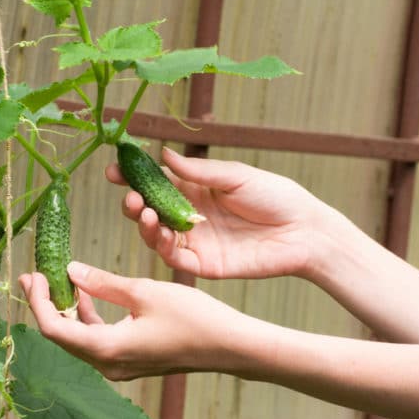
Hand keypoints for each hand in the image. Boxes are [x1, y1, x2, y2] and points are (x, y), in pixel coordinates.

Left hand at [18, 261, 254, 379]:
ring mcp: (121, 367)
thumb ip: (103, 282)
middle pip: (62, 337)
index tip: (34, 274)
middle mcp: (108, 366)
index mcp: (107, 349)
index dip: (39, 301)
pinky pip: (98, 341)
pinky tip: (89, 295)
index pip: (54, 329)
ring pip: (80, 339)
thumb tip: (71, 270)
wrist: (230, 347)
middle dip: (47, 304)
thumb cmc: (193, 318)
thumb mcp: (144, 292)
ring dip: (68, 310)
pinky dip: (89, 318)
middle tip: (36, 275)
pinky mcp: (132, 361)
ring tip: (59, 280)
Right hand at [107, 147, 345, 279]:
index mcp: (196, 189)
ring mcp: (196, 240)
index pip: (157, 182)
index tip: (114, 171)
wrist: (304, 231)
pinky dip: (163, 246)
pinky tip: (161, 232)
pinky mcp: (205, 264)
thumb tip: (161, 153)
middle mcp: (190, 215)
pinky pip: (175, 257)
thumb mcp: (235, 176)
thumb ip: (198, 171)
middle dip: (133, 202)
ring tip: (144, 212)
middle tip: (129, 196)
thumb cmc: (276, 197)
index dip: (134, 177)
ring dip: (144, 224)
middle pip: (150, 210)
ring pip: (157, 235)